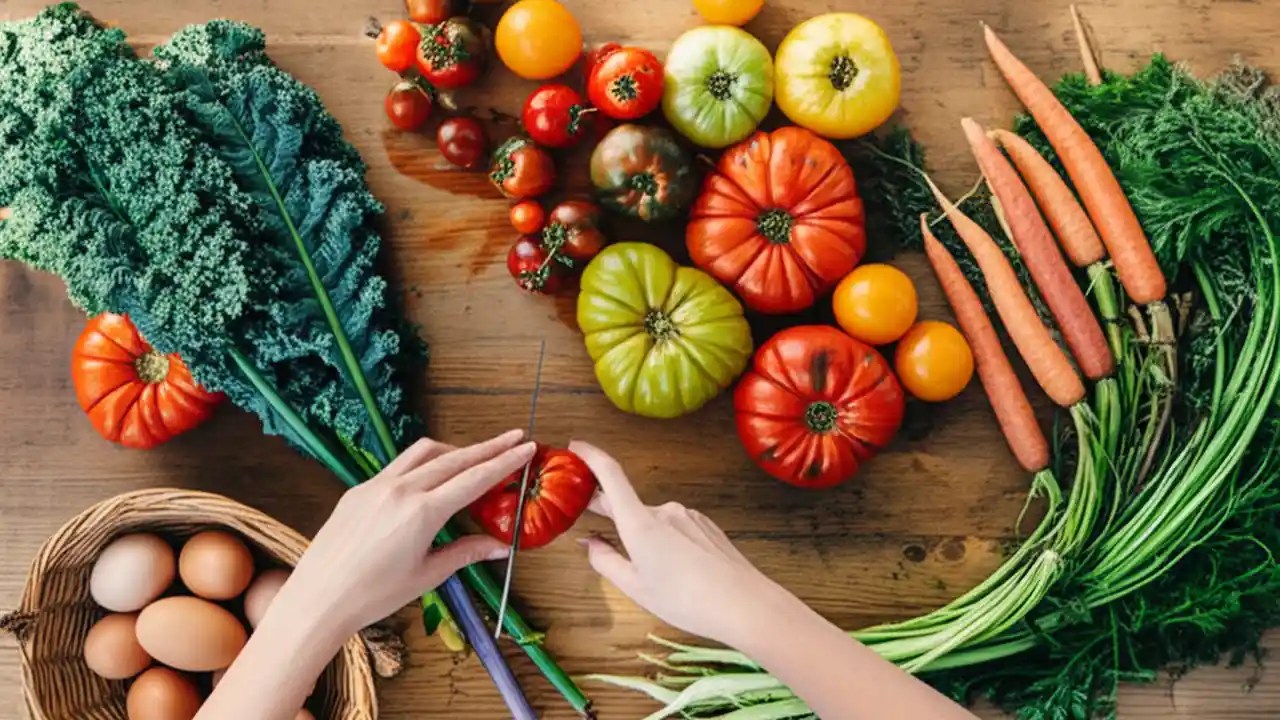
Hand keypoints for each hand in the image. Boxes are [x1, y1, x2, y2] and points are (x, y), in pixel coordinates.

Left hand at [273, 430, 535, 637]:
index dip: (504, 462)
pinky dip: (424, 463)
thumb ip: (465, 553)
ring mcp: (377, 485)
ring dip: (454, 450)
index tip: (527, 447)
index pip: (474, 478)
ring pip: (424, 453)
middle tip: (514, 438)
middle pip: (455, 458)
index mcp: (423, 512)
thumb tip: (501, 547)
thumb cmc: (375, 595)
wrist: (319, 597)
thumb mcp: (427, 575)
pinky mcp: (359, 489)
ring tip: (474, 456)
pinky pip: (399, 465)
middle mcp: (401, 490)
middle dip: (488, 447)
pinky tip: (431, 476)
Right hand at [572, 441, 797, 647]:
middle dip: (607, 510)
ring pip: (652, 520)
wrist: (744, 604)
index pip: (610, 474)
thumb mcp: (636, 588)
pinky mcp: (704, 524)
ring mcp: (687, 515)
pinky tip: (674, 568)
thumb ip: (606, 561)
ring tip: (647, 571)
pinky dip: (664, 540)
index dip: (590, 455)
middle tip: (589, 523)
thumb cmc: (688, 601)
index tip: (575, 446)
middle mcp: (663, 511)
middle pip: (627, 502)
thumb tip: (590, 543)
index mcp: (640, 523)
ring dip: (641, 534)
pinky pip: (674, 527)